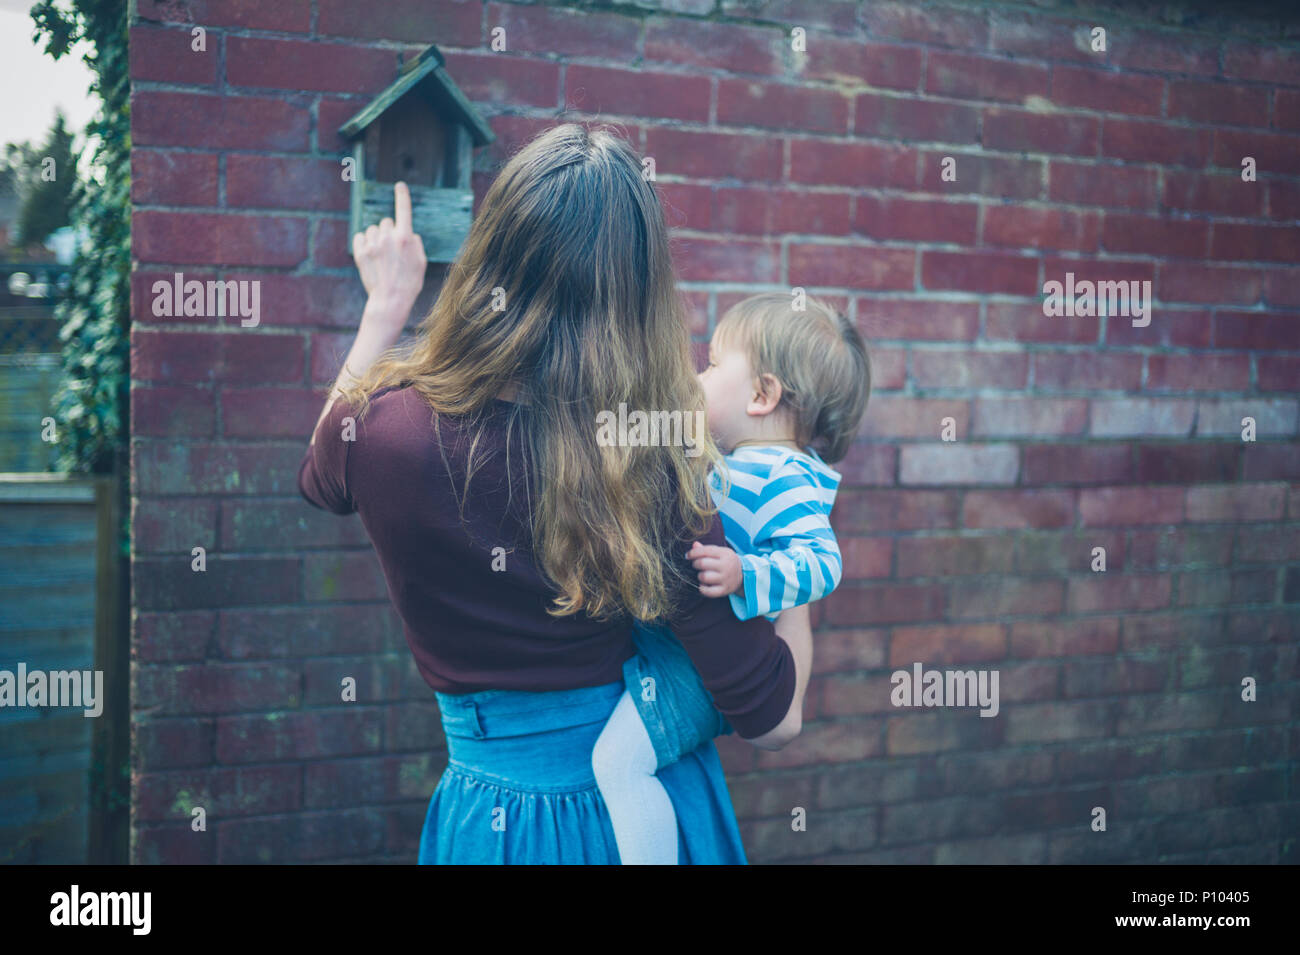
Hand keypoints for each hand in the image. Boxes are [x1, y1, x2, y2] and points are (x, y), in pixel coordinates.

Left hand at [352, 181, 426, 333]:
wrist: (390, 300)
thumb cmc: (409, 282)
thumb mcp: (422, 262)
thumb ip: (415, 243)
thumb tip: (407, 233)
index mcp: (405, 238)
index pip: (404, 210)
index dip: (402, 196)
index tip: (399, 186)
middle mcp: (388, 238)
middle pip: (386, 221)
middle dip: (389, 231)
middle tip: (392, 249)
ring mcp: (373, 245)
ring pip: (373, 229)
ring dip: (376, 237)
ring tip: (381, 255)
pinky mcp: (360, 253)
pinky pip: (360, 236)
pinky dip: (364, 242)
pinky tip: (370, 254)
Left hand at [688, 541, 742, 597]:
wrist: (743, 575)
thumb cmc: (726, 562)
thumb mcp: (720, 552)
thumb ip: (706, 549)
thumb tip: (694, 545)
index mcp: (725, 554)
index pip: (705, 551)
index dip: (693, 553)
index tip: (687, 556)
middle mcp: (726, 566)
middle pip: (702, 564)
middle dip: (695, 564)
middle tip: (696, 565)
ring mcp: (726, 579)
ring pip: (704, 577)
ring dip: (699, 576)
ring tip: (702, 574)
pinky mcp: (724, 590)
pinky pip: (708, 591)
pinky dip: (702, 588)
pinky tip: (703, 585)